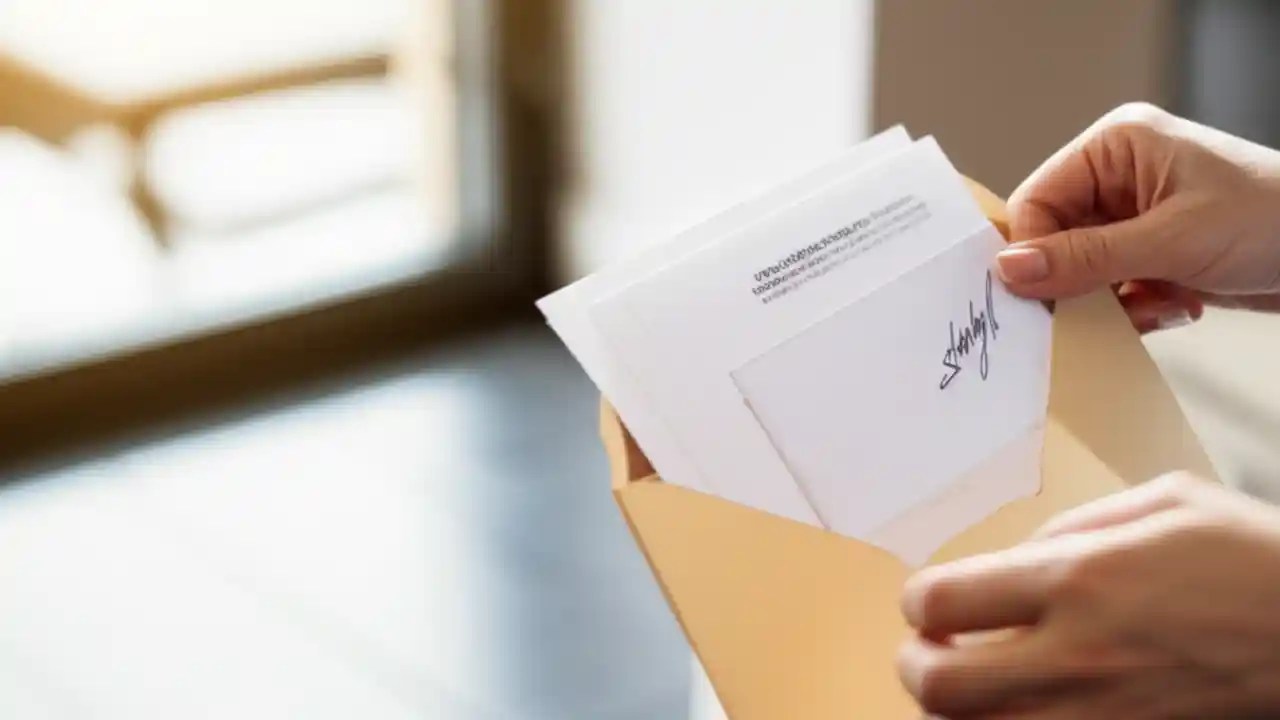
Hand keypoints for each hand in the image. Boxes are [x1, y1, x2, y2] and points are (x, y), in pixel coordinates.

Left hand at [897, 474, 1279, 718]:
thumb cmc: (1256, 560)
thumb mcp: (1166, 504)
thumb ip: (1073, 529)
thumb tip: (1016, 559)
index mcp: (1077, 580)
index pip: (940, 602)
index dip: (919, 604)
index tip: (933, 604)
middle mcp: (1077, 655)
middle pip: (937, 686)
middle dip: (916, 667)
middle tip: (932, 652)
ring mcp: (1102, 716)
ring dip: (959, 712)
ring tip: (975, 689)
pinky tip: (1024, 711)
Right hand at [996, 102, 1279, 332]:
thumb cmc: (1271, 219)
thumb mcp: (1170, 241)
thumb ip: (1085, 258)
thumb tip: (1009, 271)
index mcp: (1115, 146)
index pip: (1037, 200)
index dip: (1033, 251)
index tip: (1038, 297)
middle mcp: (1119, 175)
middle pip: (1056, 239)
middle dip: (1081, 281)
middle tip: (1110, 307)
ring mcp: (1137, 215)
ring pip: (1083, 270)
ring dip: (1114, 301)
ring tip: (1160, 304)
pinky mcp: (1154, 250)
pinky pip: (1114, 287)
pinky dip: (1138, 308)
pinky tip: (1176, 305)